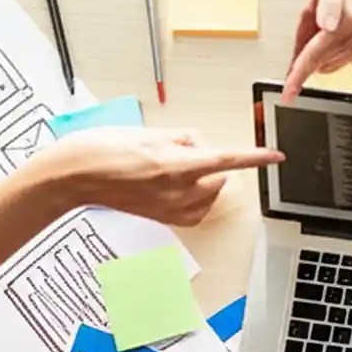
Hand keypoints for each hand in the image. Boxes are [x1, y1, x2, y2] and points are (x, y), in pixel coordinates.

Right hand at [25, 127, 284, 226]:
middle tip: (174, 150)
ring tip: (165, 168)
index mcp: (176, 165)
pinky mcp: (165, 219)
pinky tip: (170, 186)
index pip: (227, 160)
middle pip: (217, 176)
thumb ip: (184, 139)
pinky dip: (193, 196)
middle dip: (207, 162)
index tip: (275, 156)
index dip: (254, 157)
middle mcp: (177, 191)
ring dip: (201, 180)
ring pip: (208, 193)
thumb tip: (201, 146)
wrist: (75, 175)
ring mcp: (171, 209)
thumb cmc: (105, 149)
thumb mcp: (150, 132)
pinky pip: (196, 209)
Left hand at [283, 0, 351, 100]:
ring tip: (300, 53)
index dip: (300, 74)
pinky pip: (339, 59)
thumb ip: (329, 4)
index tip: (288, 91)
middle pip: (321, 61)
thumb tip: (326, 27)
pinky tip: (316, 59)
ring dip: (312, 62)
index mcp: (349, 19)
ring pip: (328, 61)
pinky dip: (324, 61)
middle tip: (287, 79)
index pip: (317, 53)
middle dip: (302, 70)